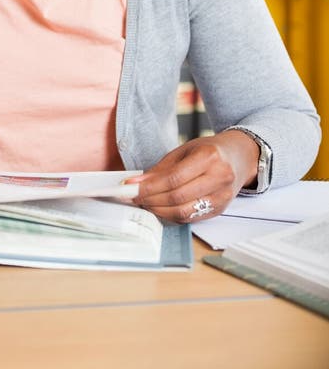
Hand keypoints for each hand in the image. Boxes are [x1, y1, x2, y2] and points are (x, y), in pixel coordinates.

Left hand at [126, 130, 259, 222]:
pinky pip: (191, 218)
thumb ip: (162, 168)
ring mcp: (222, 197)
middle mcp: (219, 177)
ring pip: (184, 212)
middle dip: (151, 199)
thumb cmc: (209, 150)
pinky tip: (160, 208)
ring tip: (144, 203)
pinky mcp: (220, 209)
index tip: (130, 188)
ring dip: (159, 210)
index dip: (149, 186)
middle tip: (133, 198)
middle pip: (178, 197)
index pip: (174, 178)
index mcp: (209, 157)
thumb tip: (137, 183)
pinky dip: (171, 215)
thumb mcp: (184, 150)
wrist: (239, 157)